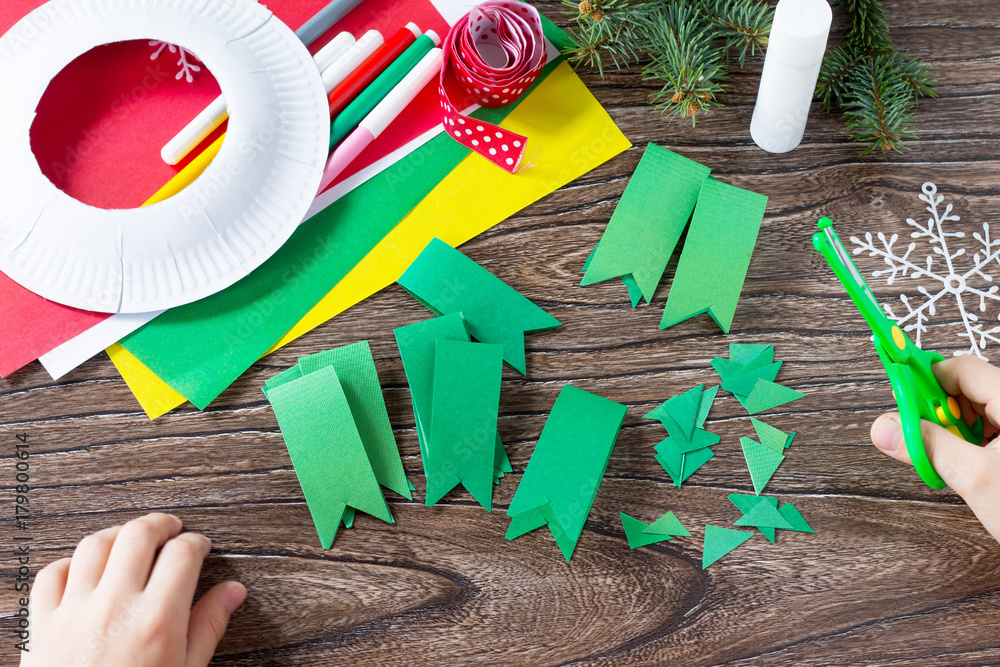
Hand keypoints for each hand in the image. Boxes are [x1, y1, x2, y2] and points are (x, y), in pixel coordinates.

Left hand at [21, 513, 245, 666]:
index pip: (183, 554)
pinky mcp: (42, 625)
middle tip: (171, 530)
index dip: (197, 543)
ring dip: (118, 536)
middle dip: (160, 524)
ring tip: (132, 543)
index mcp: (156, 621)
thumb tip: (232, 592)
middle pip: (138, 535)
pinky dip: (71, 563)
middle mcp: (114, 607)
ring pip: (94, 544)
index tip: (200, 548)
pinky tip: (87, 571)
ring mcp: (74, 613)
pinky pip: (51, 574)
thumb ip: (208, 627)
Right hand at [870, 355, 999, 542]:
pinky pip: (996, 433)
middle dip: (940, 412)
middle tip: (921, 438)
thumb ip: (927, 446)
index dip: (926, 381)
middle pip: (971, 390)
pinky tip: (971, 470)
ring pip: (983, 413)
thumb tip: (885, 427)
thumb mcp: (976, 479)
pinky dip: (976, 446)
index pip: (962, 369)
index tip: (900, 400)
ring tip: (949, 461)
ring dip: (957, 432)